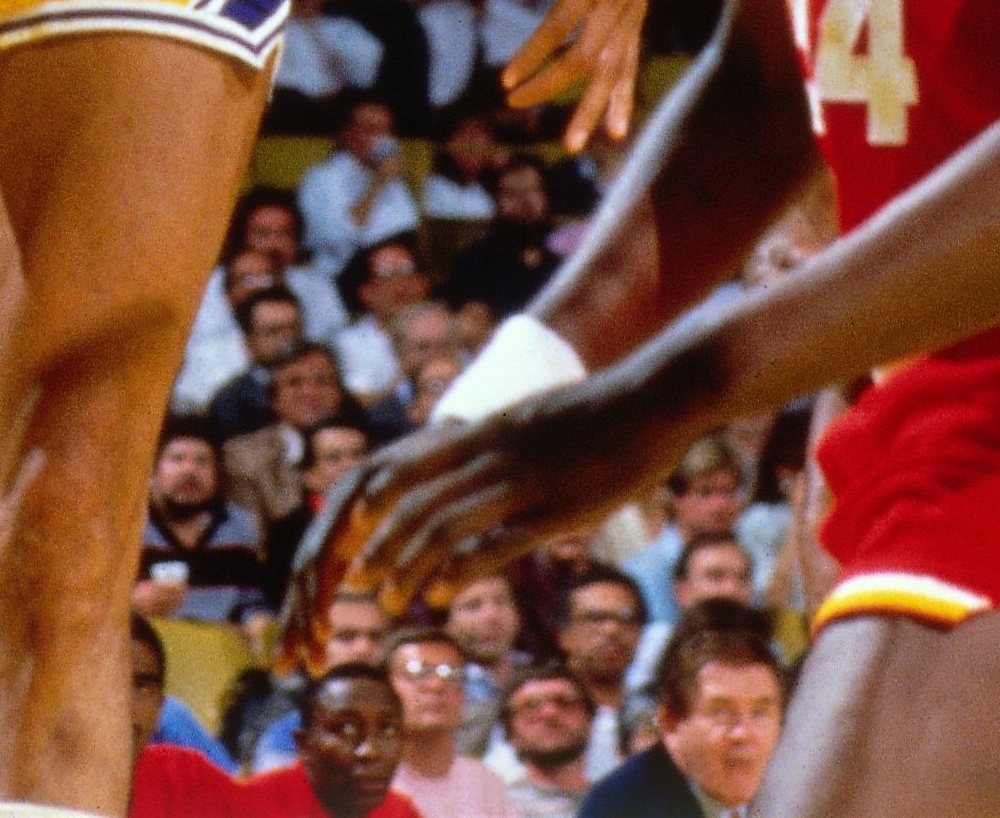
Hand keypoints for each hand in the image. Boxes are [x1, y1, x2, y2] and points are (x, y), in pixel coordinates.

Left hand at [282, 380, 675, 648]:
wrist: (653, 396)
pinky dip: (460, 571)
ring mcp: (521, 479)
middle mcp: (489, 452)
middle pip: (410, 495)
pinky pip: (497, 541)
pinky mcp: (555, 509)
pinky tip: (440, 597)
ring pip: (442, 521)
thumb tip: (471, 469)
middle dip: (376, 542)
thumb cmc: (595, 414)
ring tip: (389, 602)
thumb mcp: (530, 423)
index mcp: (480, 430)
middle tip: (355, 582)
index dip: (367, 500)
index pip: (402, 461)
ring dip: (407, 565)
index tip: (347, 534)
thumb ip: (497, 445)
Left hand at [508, 0, 672, 147]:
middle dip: (553, 83)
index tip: (507, 76)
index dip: (536, 49)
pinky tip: (616, 131)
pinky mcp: (636, 17)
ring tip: (573, 145)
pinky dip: (622, 97)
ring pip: (614, 68)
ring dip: (592, 106)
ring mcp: (632, 11)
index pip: (564, 20)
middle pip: (589, 54)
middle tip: (516, 101)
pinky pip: (630, 64)